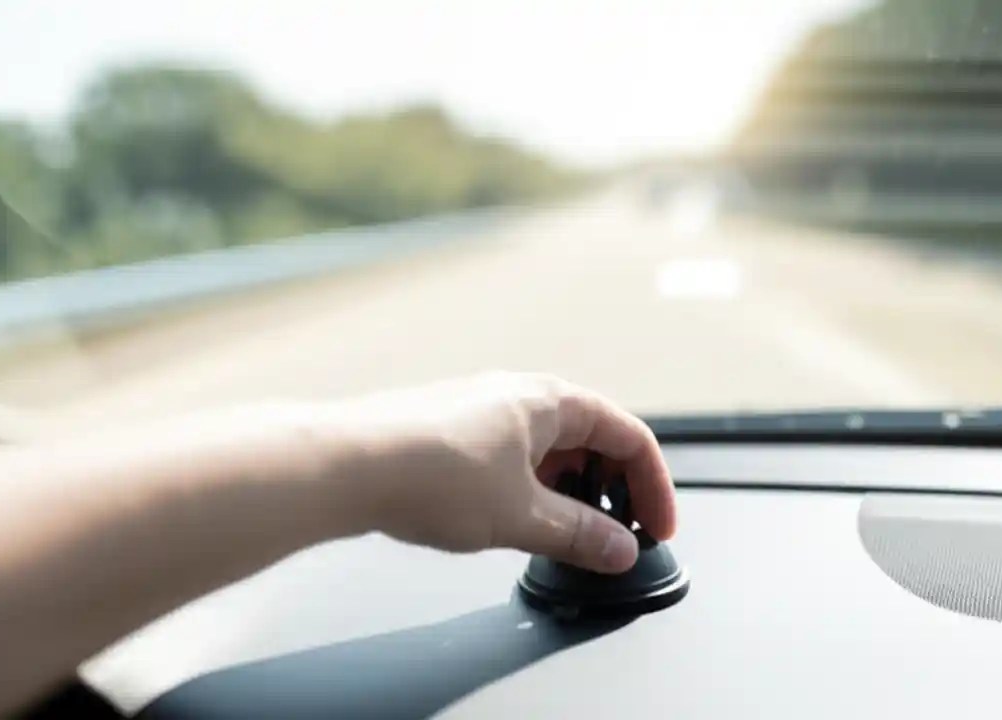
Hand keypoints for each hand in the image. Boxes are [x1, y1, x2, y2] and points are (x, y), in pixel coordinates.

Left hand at [332, 372, 676, 572]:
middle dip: (612, 489)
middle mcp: (519, 395)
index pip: (629, 435)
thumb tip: (618, 548)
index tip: (658, 529)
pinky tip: (515, 520)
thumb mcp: (522, 516)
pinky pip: (514, 457)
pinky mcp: (451, 431)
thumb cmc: (428, 472)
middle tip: (616, 536)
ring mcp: (482, 411)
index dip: (653, 487)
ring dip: (571, 492)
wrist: (344, 464)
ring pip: (550, 450)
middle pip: (593, 439)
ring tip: (565, 535)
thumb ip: (580, 535)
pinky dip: (532, 488)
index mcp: (550, 400)